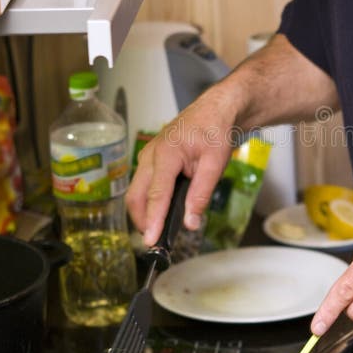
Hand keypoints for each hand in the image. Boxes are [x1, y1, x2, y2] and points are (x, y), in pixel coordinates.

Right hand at [126, 91, 236, 245]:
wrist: (216, 110)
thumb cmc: (215, 131)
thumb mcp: (215, 164)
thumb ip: (201, 194)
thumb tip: (190, 223)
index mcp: (166, 154)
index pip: (156, 194)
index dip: (153, 220)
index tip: (151, 241)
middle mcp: (151, 155)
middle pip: (136, 196)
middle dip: (143, 221)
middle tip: (157, 241)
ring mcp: (148, 157)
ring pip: (138, 192)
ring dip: (145, 212)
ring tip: (160, 230)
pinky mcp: (151, 161)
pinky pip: (144, 185)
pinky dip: (150, 202)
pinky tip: (163, 212)